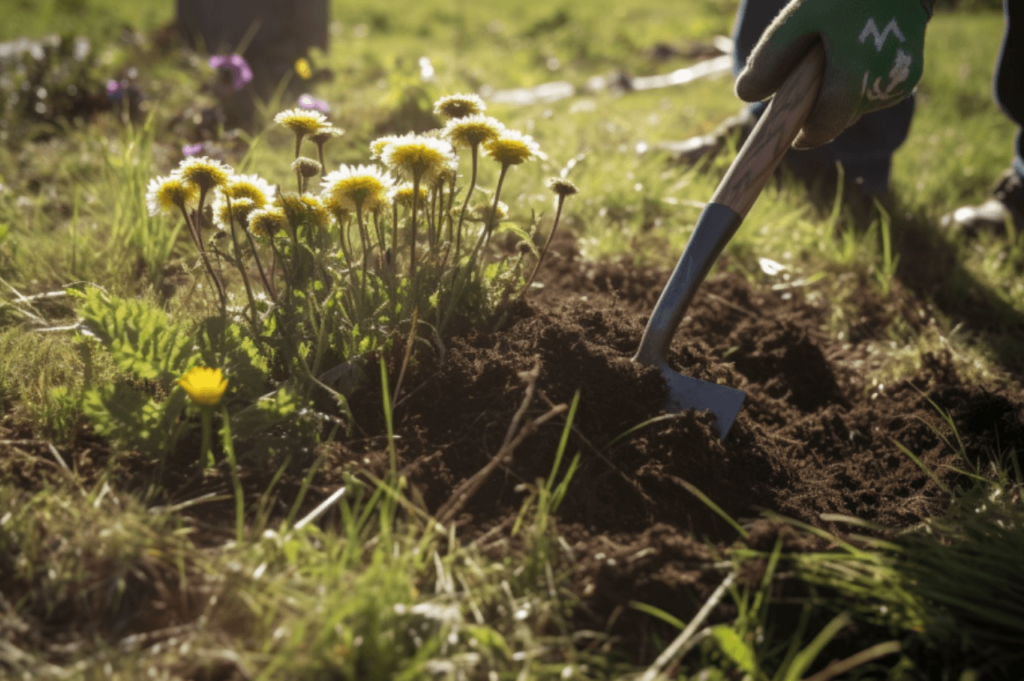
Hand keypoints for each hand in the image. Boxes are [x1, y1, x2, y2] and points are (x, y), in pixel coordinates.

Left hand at [735, 0, 929, 148]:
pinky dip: (858, 83)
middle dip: (819, 107)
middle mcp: (884, 87)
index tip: (792, 135)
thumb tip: (744, 96)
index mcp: (857, 77)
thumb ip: (770, 58)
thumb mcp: (798, 18)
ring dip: (839, 94)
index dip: (805, 134)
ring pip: (856, 106)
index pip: (825, 127)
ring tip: (832, 56)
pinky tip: (853, 54)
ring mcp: (901, 83)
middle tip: (806, 77)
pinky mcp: (910, 75)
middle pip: (839, 117)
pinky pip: (874, 92)